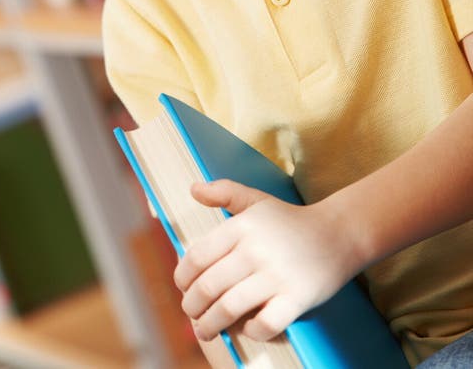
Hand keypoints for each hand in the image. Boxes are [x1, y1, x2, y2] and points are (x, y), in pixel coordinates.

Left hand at [173, 179, 362, 342]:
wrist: (338, 234)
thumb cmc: (289, 220)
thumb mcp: (256, 199)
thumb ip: (224, 192)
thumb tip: (193, 189)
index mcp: (242, 226)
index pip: (197, 257)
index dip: (182, 277)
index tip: (182, 287)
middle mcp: (256, 249)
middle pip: (209, 286)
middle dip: (192, 306)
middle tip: (191, 312)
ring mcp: (277, 275)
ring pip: (229, 308)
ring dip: (210, 325)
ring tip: (205, 330)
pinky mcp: (297, 298)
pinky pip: (264, 324)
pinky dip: (250, 331)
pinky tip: (246, 327)